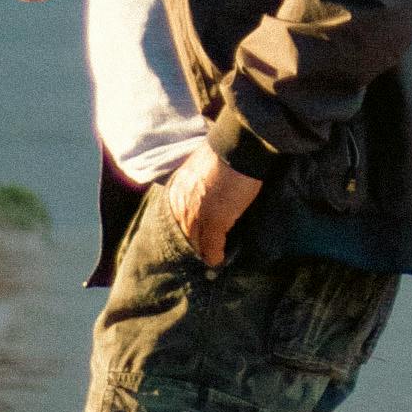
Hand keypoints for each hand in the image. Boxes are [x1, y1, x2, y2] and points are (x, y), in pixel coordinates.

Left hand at [158, 143, 259, 269]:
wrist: (238, 147)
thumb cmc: (222, 154)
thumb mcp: (198, 169)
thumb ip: (193, 186)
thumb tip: (201, 196)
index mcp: (175, 191)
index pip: (172, 220)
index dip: (179, 233)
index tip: (182, 243)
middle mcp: (180, 205)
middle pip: (179, 235)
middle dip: (185, 247)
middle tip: (190, 261)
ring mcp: (196, 215)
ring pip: (193, 244)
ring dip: (200, 255)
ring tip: (205, 264)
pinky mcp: (214, 222)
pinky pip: (211, 248)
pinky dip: (215, 257)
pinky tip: (218, 261)